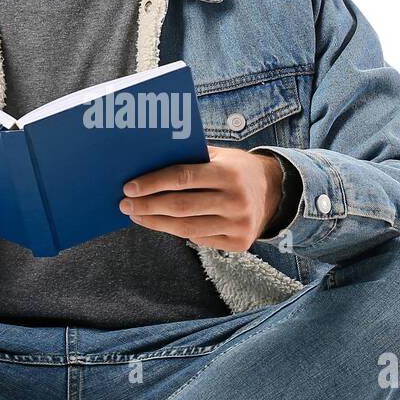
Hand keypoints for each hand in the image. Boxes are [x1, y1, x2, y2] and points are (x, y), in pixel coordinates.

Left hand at [118, 146, 283, 252]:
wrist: (275, 192)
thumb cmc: (236, 169)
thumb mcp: (220, 156)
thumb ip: (190, 159)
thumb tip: (146, 164)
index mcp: (229, 173)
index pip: (183, 178)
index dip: (153, 183)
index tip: (129, 187)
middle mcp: (236, 200)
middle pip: (181, 206)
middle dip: (148, 206)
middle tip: (125, 204)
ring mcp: (238, 224)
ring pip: (186, 228)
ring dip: (156, 222)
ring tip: (136, 215)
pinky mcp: (239, 242)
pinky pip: (199, 239)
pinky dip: (176, 231)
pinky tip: (160, 224)